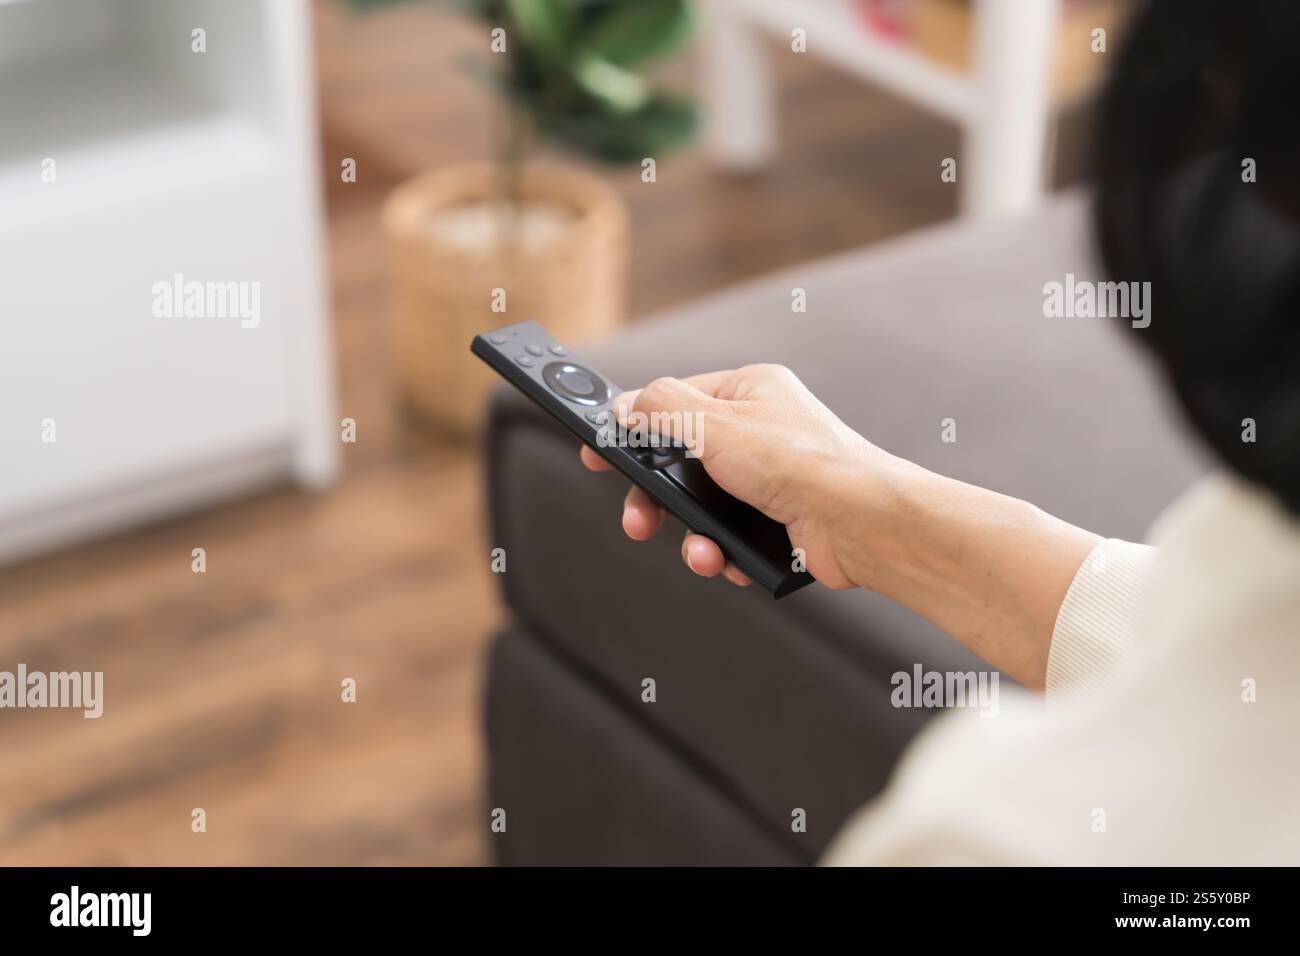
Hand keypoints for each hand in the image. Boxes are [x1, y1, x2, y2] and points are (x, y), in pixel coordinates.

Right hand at [577, 363, 1101, 688]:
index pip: (674, 401)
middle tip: (638, 520)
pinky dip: (724, 551)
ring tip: (699, 553)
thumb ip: (661, 409)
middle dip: (657, 498)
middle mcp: (760, 430)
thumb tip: (624, 405)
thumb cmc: (805, 463)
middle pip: (681, 462)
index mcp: (748, 391)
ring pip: (704, 506)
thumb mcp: (716, 425)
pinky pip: (731, 535)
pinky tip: (729, 560)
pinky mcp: (781, 520)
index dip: (632, 428)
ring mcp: (772, 478)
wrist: (866, 525)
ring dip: (692, 535)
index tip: (596, 451)